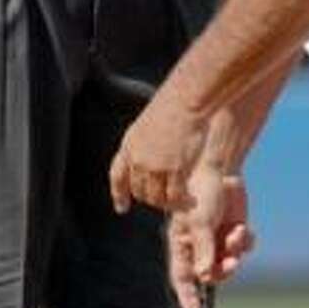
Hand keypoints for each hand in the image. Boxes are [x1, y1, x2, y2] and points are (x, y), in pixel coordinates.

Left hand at [109, 88, 206, 213]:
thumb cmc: (173, 106)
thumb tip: (152, 160)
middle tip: (167, 200)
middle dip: (152, 199)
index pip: (118, 175)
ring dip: (170, 205)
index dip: (119, 193)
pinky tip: (191, 201)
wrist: (186, 100)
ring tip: (184, 203)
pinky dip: (183, 203)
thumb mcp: (147, 124)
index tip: (122, 207)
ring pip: (157, 199)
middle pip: (140, 191)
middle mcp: (138, 158)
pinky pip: (175, 197)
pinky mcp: (174, 170)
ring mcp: (155, 166)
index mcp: (129, 145)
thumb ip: (145, 145)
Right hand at [167, 169, 254, 307]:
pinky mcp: (234, 230)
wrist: (220, 168)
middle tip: (231, 263)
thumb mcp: (199, 221)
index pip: (182, 278)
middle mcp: (200, 245)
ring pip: (229, 262)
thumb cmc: (200, 192)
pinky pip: (242, 248)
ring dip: (235, 252)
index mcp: (182, 244)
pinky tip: (242, 228)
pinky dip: (244, 241)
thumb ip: (203, 249)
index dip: (187, 298)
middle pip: (211, 274)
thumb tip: (206, 276)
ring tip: (236, 234)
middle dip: (223, 271)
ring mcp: (218, 239)